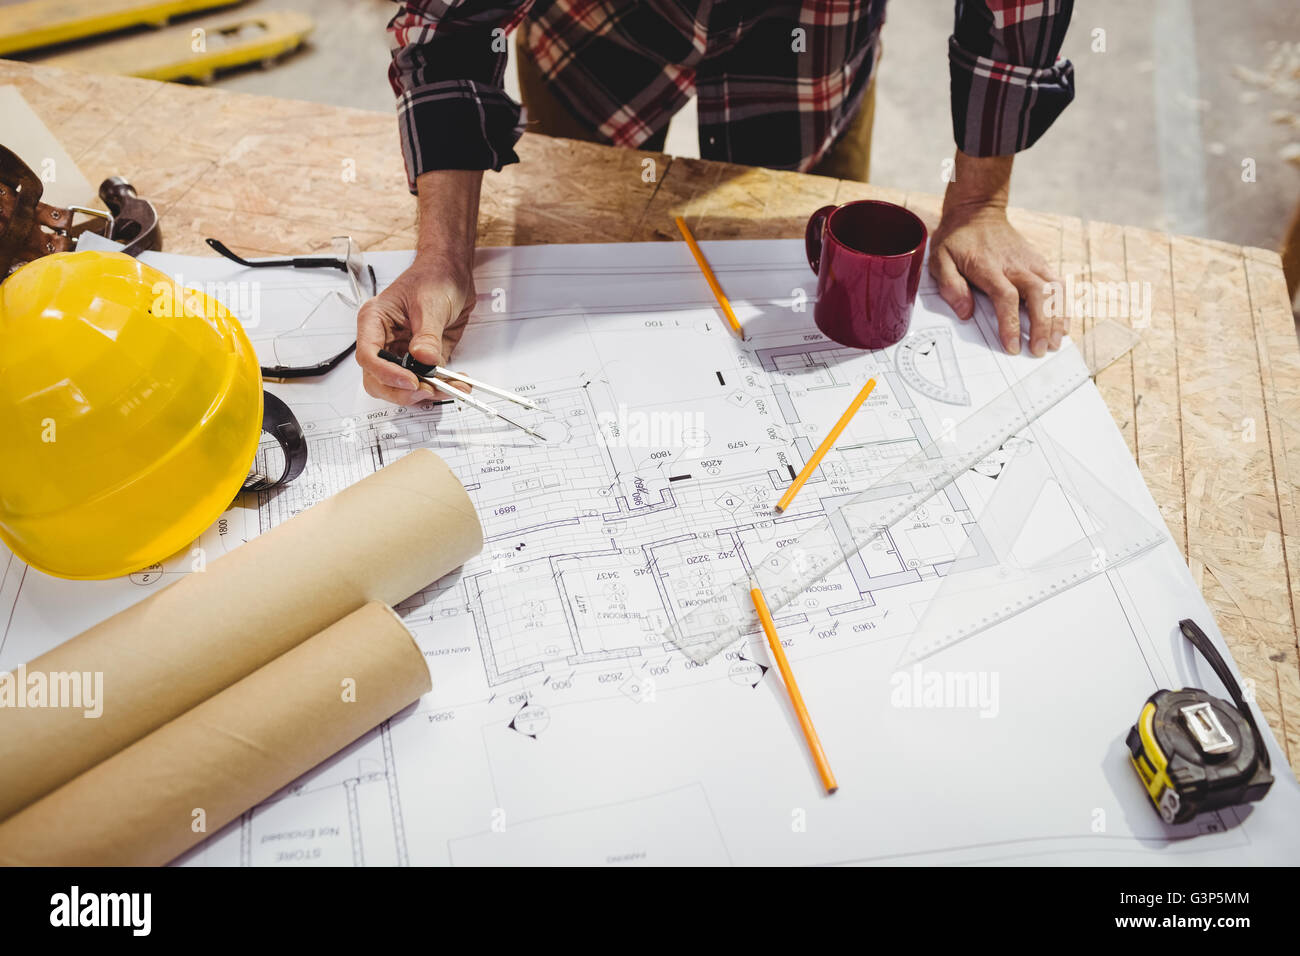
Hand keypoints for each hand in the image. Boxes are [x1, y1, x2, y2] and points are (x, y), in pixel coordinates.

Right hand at [356, 255, 474, 404]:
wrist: (453, 273)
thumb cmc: (433, 277)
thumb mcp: (430, 303)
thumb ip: (427, 335)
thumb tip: (424, 360)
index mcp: (374, 321)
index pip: (369, 356)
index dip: (386, 374)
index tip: (410, 380)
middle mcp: (385, 340)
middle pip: (379, 379)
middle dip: (402, 390)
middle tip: (427, 390)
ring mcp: (403, 352)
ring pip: (402, 386)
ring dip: (425, 393)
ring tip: (449, 388)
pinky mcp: (423, 360)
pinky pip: (427, 381)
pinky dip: (441, 387)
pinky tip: (456, 383)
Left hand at [929, 151, 1062, 356]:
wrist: (977, 211)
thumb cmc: (957, 239)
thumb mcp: (940, 259)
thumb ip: (950, 285)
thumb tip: (965, 312)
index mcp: (989, 267)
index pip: (1006, 298)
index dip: (1010, 323)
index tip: (1011, 346)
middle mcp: (1015, 264)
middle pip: (1037, 295)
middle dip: (1042, 325)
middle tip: (1039, 350)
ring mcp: (1030, 262)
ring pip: (1053, 290)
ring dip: (1057, 317)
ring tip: (1055, 341)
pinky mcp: (1039, 261)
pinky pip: (1058, 283)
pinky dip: (1063, 304)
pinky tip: (1063, 323)